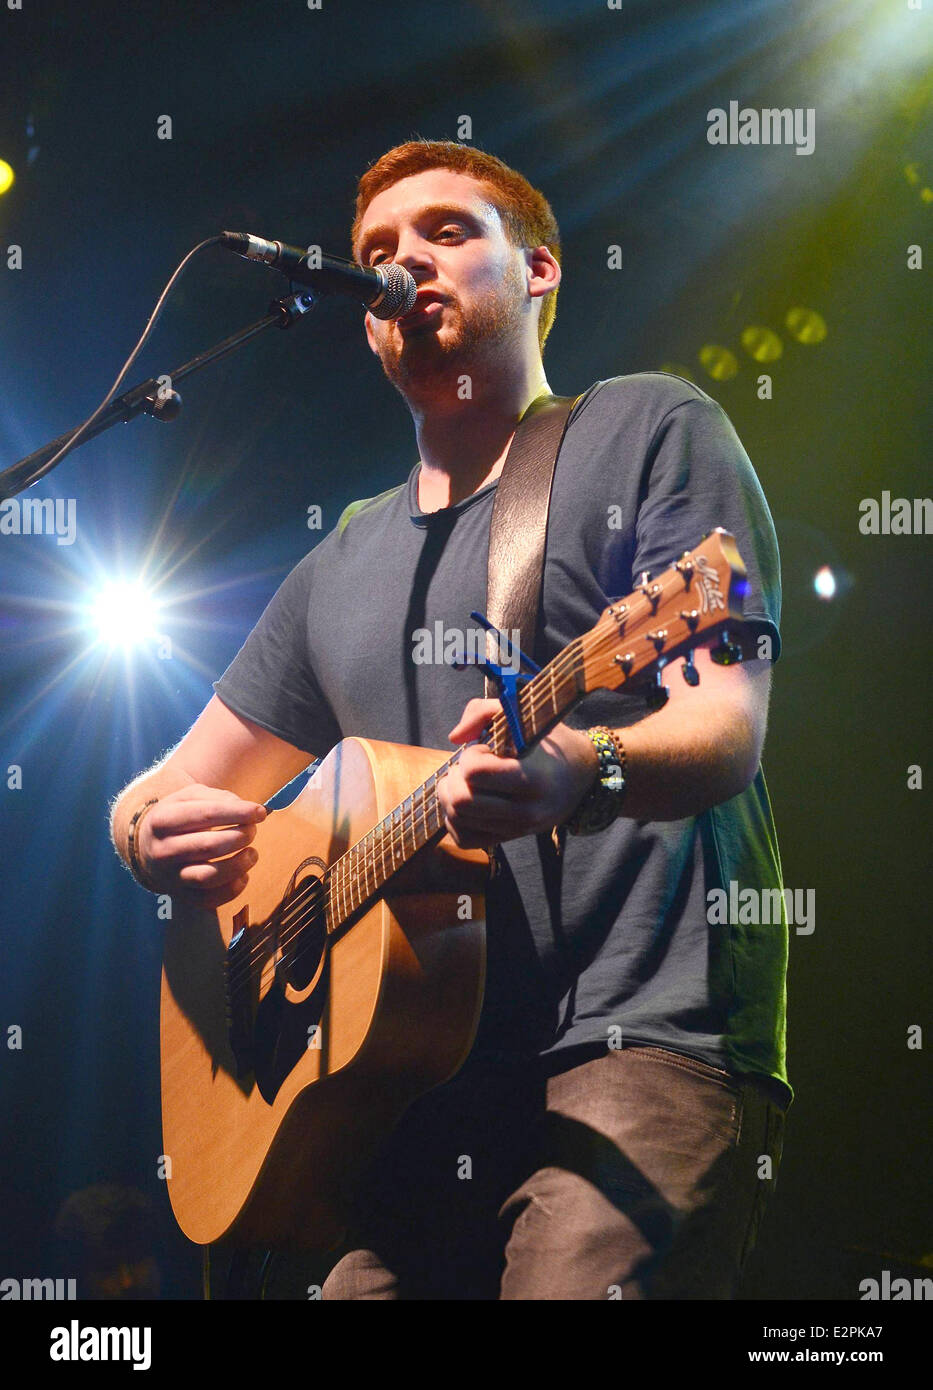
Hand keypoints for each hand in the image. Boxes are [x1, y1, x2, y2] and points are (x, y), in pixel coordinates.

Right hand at [137, 785, 266, 907]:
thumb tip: (246, 809)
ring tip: (252, 853)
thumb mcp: (189, 797)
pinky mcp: (181, 896)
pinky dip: (232, 890)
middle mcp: (163, 850)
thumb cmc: (177, 817)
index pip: (205, 815)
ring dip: (238, 865)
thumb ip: (217, 797)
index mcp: (163, 820)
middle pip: (208, 846)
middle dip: (240, 837)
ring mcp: (170, 876)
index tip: (260, 812)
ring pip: (208, 877)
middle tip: (253, 830)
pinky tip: (243, 875)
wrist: (146, 847)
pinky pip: (209, 900)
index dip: (237, 813)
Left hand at [436, 699, 598, 849]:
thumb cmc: (550, 743)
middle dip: (455, 778)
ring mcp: (516, 830)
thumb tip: (455, 738)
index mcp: (531, 778)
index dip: (471, 755)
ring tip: (468, 781)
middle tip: (470, 766)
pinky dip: (454, 819)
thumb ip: (483, 712)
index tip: (486, 748)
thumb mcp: (524, 716)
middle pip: (461, 801)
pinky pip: (463, 839)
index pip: (475, 773)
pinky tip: (468, 800)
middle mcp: (525, 811)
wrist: (581, 777)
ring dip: (451, 795)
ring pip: (457, 819)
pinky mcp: (506, 839)